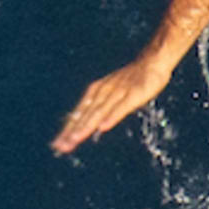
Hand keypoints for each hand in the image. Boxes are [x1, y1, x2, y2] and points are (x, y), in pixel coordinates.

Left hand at [52, 54, 171, 153]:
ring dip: (86, 126)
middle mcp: (103, 92)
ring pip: (99, 112)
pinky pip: (121, 107)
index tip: (57, 145)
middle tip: (60, 147)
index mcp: (96, 91)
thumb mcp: (112, 91)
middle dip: (72, 132)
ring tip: (76, 139)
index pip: (79, 113)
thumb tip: (92, 123)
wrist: (151, 61)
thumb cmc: (131, 79)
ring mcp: (117, 92)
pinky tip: (103, 127)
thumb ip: (102, 106)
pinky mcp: (133, 94)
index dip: (68, 129)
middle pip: (85, 115)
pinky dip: (111, 117)